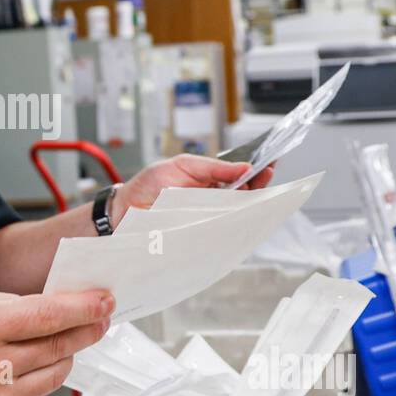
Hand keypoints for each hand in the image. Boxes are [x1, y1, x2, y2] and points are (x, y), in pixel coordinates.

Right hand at [0, 286, 112, 395]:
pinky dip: (36, 386)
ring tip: (52, 347)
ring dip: (62, 358)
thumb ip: (13, 304)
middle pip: (56, 348)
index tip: (106, 301)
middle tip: (99, 320)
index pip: (46, 317)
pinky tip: (15, 376)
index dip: (83, 308)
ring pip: (53, 378)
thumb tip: (60, 308)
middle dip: (85, 331)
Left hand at [110, 154, 274, 227]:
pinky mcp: (201, 233)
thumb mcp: (182, 165)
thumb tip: (244, 167)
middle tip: (267, 174)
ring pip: (236, 212)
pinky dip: (231, 223)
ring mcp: (207, 217)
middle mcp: (212, 200)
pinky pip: (221, 229)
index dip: (257, 170)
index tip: (270, 162)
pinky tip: (239, 215)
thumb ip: (213, 167)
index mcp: (210, 180)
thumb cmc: (149, 185)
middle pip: (244, 194)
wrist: (125, 208)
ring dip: (248, 203)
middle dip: (259, 185)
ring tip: (256, 192)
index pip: (240, 175)